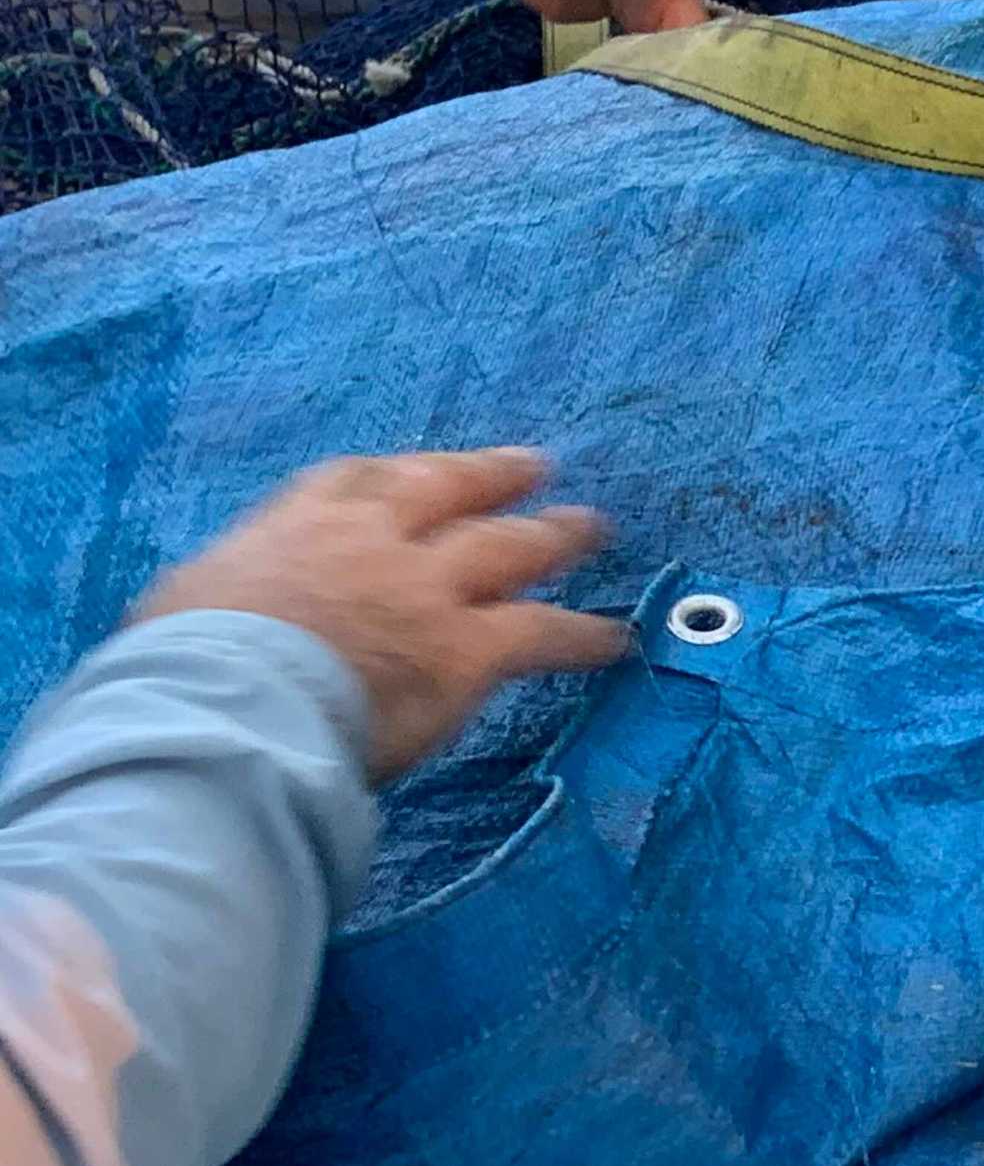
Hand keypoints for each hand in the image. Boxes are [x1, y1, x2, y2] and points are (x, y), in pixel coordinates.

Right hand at [133, 450, 627, 781]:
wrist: (228, 698)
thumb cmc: (185, 665)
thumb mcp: (191, 605)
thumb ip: (237, 601)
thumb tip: (231, 627)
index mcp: (296, 524)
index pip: (358, 479)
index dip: (403, 474)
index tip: (427, 471)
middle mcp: (373, 538)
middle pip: (449, 490)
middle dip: (494, 476)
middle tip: (535, 466)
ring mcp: (428, 587)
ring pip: (511, 548)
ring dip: (556, 536)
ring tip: (593, 528)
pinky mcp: (470, 646)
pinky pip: (546, 633)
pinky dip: (586, 636)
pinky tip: (617, 638)